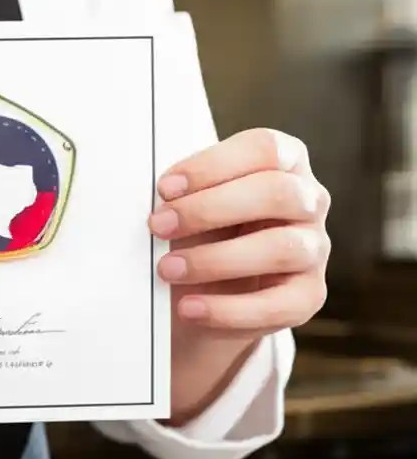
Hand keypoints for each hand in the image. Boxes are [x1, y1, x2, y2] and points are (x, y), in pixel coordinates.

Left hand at [149, 129, 329, 422]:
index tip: (165, 187)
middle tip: (158, 226)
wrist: (203, 289)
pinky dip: (229, 309)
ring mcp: (314, 249)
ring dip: (215, 260)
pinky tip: (191, 308)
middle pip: (277, 193)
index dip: (215, 165)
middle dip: (209, 209)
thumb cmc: (196, 229)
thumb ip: (179, 192)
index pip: (265, 149)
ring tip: (167, 269)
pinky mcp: (307, 295)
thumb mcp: (188, 202)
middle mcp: (308, 201)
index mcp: (283, 162)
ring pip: (281, 248)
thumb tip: (146, 192)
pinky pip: (278, 304)